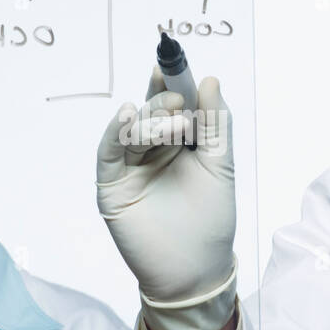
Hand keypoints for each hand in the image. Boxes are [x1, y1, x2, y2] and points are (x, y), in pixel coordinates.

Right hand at [96, 67, 235, 329]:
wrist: (194, 271)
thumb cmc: (210, 221)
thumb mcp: (221, 167)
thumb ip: (216, 124)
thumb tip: (210, 79)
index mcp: (180, 143)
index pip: (172, 104)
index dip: (173, 81)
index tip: (174, 58)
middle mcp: (152, 150)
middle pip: (151, 112)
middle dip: (166, 104)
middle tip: (181, 106)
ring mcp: (130, 167)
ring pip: (132, 128)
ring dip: (151, 121)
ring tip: (175, 127)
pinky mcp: (112, 185)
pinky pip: (108, 150)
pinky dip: (116, 131)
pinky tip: (129, 117)